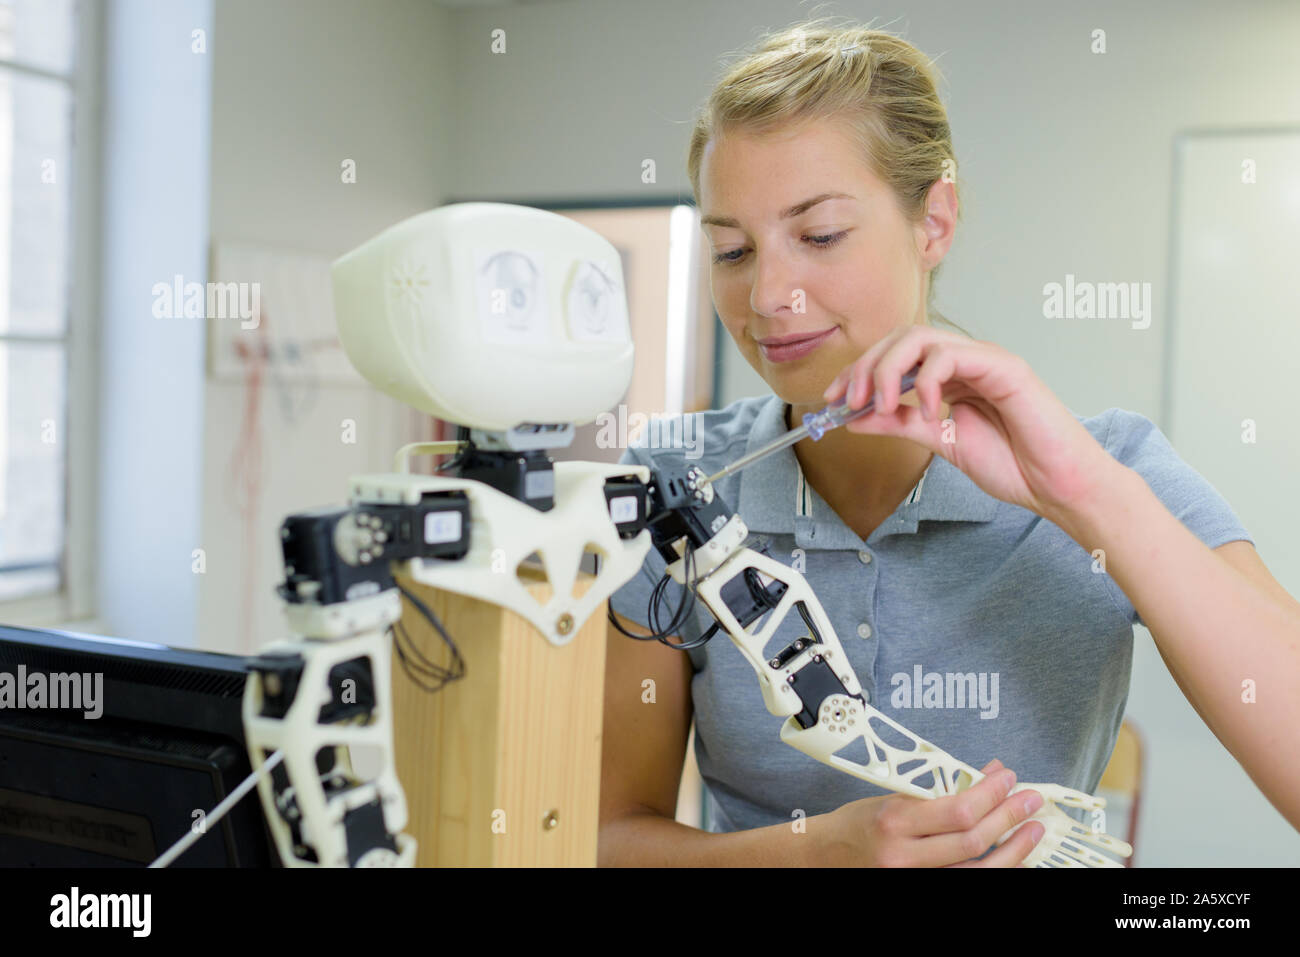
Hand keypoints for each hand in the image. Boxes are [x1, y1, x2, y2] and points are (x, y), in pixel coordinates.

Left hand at [821, 325, 1120, 520]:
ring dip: (887, 369)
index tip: (833, 400)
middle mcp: (965, 361)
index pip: (894, 355)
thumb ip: (900, 425)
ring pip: (921, 338)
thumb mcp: (940, 442)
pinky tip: (927, 411)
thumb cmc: (1013, 464)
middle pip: (901, 338)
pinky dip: (927, 380)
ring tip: (880, 404)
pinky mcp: (1004, 367)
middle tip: (847, 400)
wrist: (1056, 486)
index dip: (858, 372)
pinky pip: (951, 355)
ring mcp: (985, 359)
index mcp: (950, 376)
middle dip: (865, 366)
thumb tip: (854, 417)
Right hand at [822, 759, 1046, 866]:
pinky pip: (967, 881)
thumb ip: (939, 789)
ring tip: (1031, 830)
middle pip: (972, 840)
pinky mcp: (920, 889)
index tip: (1008, 778)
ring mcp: (913, 879)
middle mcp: (904, 856)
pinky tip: (1012, 858)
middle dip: (1008, 817)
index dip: (990, 794)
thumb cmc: (858, 824)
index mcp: (894, 821)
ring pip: (978, 871)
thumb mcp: (893, 797)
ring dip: (1013, 850)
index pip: (957, 809)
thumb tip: (985, 774)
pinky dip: (994, 870)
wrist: (825, 857)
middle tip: (1030, 800)